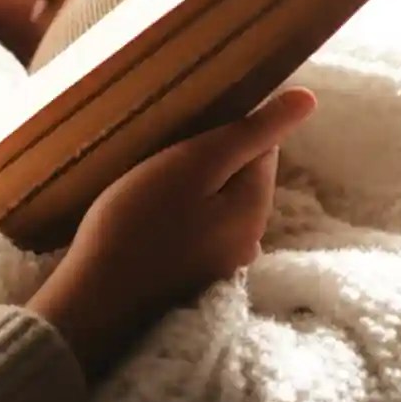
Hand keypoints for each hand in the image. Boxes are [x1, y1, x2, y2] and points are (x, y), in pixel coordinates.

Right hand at [25, 87, 317, 376]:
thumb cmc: (137, 223)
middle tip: (162, 157)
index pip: (264, 147)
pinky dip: (180, 217)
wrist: (93, 301)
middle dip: (211, 160)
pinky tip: (150, 218)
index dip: (227, 129)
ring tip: (151, 185)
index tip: (189, 128)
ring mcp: (224, 263)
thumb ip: (253, 132)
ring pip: (218, 203)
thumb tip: (308, 99)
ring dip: (194, 189)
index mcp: (257, 206)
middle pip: (242, 177)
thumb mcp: (195, 164)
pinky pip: (199, 230)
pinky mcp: (196, 277)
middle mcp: (252, 238)